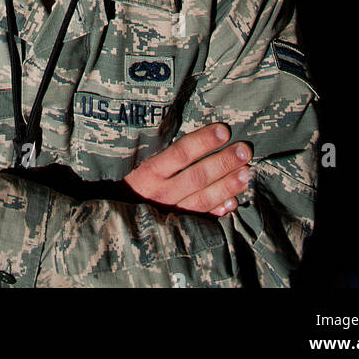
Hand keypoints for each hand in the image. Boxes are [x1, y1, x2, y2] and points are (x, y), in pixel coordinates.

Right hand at [123, 122, 252, 217]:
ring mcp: (170, 213)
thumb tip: (193, 133)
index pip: (181, 153)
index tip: (224, 130)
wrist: (112, 220)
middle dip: (223, 162)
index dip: (203, 141)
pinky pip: (201, 220)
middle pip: (197, 176)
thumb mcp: (136, 163)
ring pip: (203, 199)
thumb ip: (161, 153)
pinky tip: (234, 202)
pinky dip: (218, 210)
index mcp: (149, 173)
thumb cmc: (128, 182)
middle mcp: (160, 194)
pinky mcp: (176, 228)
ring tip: (246, 173)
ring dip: (227, 186)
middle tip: (244, 150)